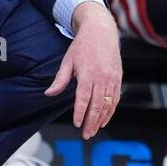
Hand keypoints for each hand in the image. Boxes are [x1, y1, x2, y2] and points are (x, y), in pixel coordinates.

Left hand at [45, 1, 121, 139]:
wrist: (102, 31)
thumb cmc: (83, 46)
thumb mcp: (68, 61)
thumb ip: (60, 80)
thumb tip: (48, 93)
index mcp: (88, 74)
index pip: (84, 98)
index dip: (80, 113)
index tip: (77, 124)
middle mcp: (102, 78)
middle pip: (97, 105)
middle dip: (91, 122)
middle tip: (85, 134)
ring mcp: (112, 79)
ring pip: (108, 105)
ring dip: (101, 120)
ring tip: (93, 130)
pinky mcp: (118, 79)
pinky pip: (115, 99)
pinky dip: (110, 111)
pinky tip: (104, 119)